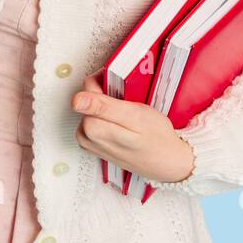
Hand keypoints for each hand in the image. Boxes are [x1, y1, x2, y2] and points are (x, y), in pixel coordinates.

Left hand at [71, 70, 194, 183]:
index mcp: (93, 127)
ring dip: (105, 107)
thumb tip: (76, 100)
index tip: (118, 82)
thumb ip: (103, 106)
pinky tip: (121, 122)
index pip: (87, 89)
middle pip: (87, 100)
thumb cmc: (156, 138)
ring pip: (90, 111)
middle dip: (105, 94)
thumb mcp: (134, 115)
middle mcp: (87, 137)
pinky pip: (94, 122)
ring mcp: (90, 144)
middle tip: (126, 99)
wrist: (167, 162)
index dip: (103, 80)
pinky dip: (106, 118)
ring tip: (126, 113)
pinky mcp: (94, 147)